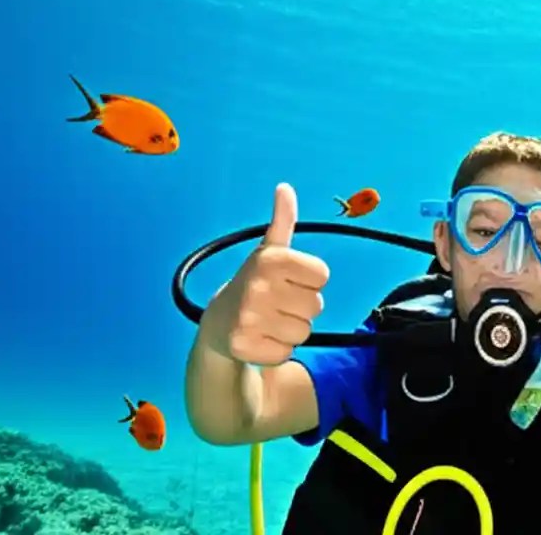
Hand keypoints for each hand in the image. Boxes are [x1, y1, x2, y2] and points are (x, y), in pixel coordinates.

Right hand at [200, 183, 329, 365]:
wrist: (217, 323)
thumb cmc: (254, 283)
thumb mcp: (268, 251)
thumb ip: (282, 221)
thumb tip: (285, 188)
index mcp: (270, 259)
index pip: (322, 275)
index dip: (309, 281)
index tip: (287, 281)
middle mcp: (257, 286)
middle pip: (316, 306)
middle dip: (300, 307)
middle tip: (275, 304)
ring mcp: (249, 317)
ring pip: (304, 331)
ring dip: (290, 330)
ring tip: (268, 321)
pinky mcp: (243, 346)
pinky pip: (286, 353)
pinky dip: (276, 351)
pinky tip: (259, 339)